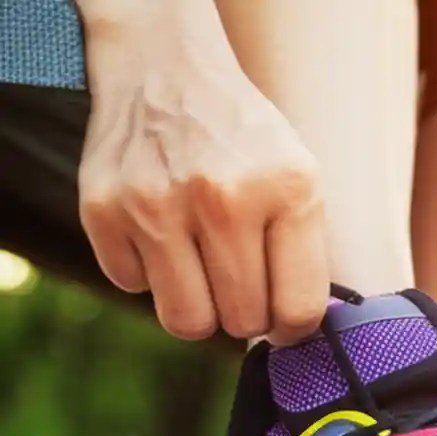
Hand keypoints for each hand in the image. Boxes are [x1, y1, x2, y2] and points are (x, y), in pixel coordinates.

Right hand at [77, 0, 326, 343]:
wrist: (167, 73)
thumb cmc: (246, 142)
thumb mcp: (301, 178)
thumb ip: (306, 254)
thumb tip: (298, 335)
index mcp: (287, 189)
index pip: (298, 307)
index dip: (294, 326)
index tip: (285, 317)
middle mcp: (223, 196)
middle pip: (241, 321)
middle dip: (247, 313)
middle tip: (243, 283)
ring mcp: (156, 203)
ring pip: (186, 321)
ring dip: (199, 306)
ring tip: (205, 268)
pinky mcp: (102, 209)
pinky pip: (133, 286)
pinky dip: (149, 272)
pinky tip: (163, 233)